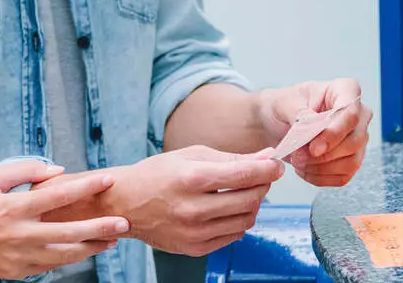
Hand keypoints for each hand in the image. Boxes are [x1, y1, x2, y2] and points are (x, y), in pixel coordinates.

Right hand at [0, 160, 130, 279]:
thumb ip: (24, 170)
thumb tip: (58, 171)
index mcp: (13, 207)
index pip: (58, 195)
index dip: (85, 187)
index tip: (108, 179)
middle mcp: (19, 234)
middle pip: (69, 231)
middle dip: (100, 227)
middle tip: (124, 221)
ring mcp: (19, 257)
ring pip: (65, 255)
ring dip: (91, 247)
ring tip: (113, 240)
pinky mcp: (17, 272)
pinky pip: (51, 266)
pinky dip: (70, 259)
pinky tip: (85, 251)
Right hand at [103, 146, 284, 256]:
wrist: (125, 203)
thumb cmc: (157, 174)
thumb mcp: (191, 155)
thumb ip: (231, 158)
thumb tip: (266, 157)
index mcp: (192, 179)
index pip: (244, 175)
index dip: (268, 169)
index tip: (277, 164)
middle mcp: (193, 209)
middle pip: (249, 199)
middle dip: (263, 185)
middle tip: (261, 176)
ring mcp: (194, 232)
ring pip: (245, 220)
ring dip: (252, 204)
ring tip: (243, 192)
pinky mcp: (195, 248)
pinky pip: (233, 236)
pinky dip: (238, 221)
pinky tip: (228, 209)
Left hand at [257, 79, 372, 186]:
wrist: (276, 122)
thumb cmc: (283, 106)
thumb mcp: (285, 103)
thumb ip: (301, 116)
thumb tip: (314, 130)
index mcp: (344, 90)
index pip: (351, 112)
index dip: (334, 132)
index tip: (313, 147)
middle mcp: (358, 114)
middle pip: (355, 140)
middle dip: (325, 154)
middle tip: (298, 157)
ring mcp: (357, 138)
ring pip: (351, 162)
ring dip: (321, 168)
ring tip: (298, 162)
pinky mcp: (350, 159)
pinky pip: (344, 176)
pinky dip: (321, 178)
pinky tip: (304, 170)